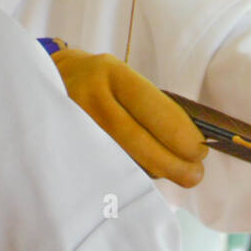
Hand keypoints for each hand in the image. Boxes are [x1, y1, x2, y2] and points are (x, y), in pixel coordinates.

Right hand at [48, 45, 207, 186]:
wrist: (49, 81)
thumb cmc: (103, 86)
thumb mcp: (125, 81)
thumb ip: (155, 108)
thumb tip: (194, 146)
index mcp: (113, 74)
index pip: (156, 111)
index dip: (182, 137)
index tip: (200, 152)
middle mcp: (90, 98)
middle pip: (142, 144)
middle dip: (176, 165)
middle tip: (195, 175)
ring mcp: (76, 126)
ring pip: (128, 163)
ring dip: (156, 172)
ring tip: (168, 168)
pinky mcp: (69, 151)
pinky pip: (111, 172)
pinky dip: (133, 176)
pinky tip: (141, 170)